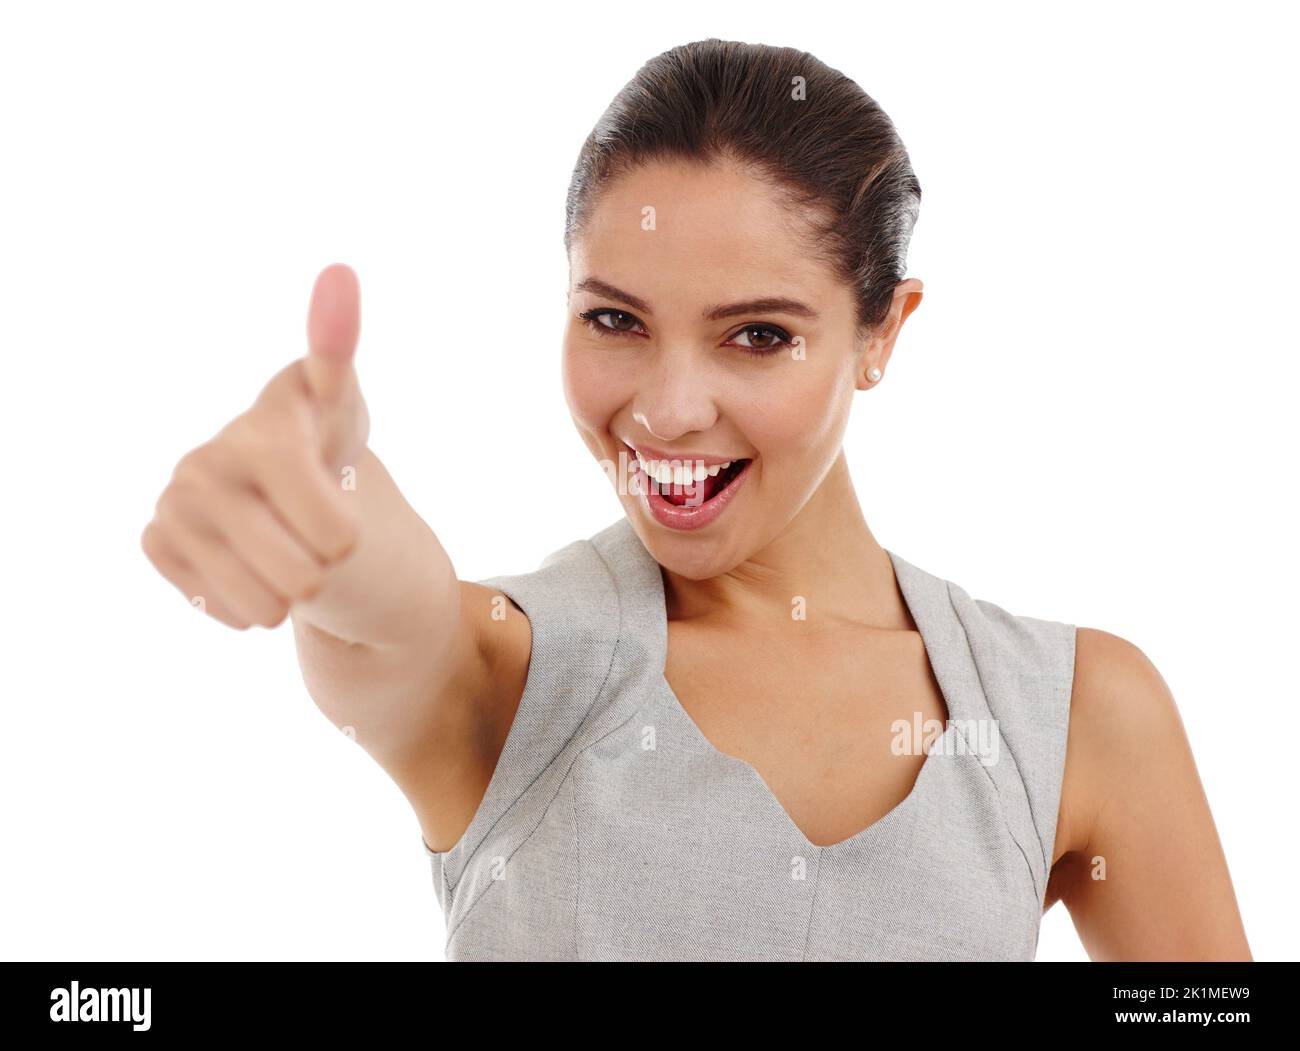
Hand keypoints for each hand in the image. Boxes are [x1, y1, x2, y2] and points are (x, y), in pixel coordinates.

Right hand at [141, 263, 369, 628]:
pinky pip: (226, 610)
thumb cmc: (321, 434)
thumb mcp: (343, 401)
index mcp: (264, 437)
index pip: (335, 532)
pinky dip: (249, 600)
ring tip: (283, 537)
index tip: (335, 498)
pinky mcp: (157, 542)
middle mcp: (206, 467)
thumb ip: (341, 346)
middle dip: (322, 562)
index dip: (345, 532)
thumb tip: (339, 273)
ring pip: (266, 603)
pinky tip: (248, 555)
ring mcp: (176, 507)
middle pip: (305, 576)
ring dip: (287, 586)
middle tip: (312, 522)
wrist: (276, 477)